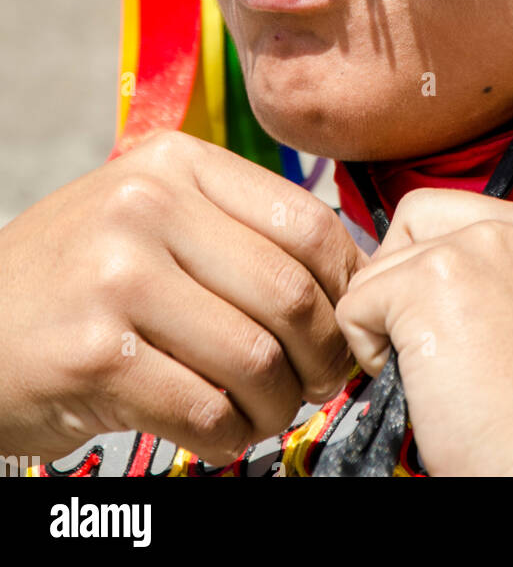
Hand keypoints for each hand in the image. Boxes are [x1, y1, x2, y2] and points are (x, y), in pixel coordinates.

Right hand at [0, 130, 366, 463]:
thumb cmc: (76, 275)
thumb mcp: (148, 214)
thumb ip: (234, 227)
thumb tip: (349, 275)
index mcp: (174, 162)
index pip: (304, 219)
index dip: (345, 282)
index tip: (348, 319)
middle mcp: (146, 206)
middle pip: (289, 292)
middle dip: (323, 354)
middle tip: (320, 381)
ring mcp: (116, 278)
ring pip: (256, 358)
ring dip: (279, 403)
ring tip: (268, 410)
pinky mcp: (93, 356)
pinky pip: (206, 410)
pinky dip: (230, 436)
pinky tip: (220, 432)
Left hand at [335, 190, 512, 476]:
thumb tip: (437, 277)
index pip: (472, 218)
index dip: (445, 270)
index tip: (459, 325)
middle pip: (420, 222)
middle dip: (406, 279)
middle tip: (429, 346)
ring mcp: (484, 245)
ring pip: (384, 262)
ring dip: (390, 319)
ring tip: (434, 376)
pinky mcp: (434, 277)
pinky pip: (357, 301)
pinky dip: (366, 350)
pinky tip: (419, 386)